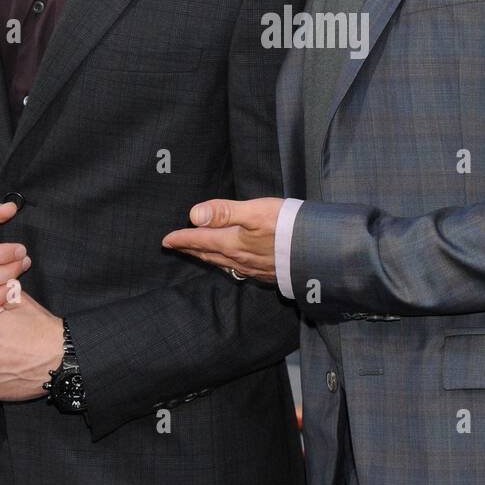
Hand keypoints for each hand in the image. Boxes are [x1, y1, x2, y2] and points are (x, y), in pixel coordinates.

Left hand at [162, 197, 282, 283]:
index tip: (166, 240)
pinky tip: (231, 265)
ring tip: (198, 254)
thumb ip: (224, 212)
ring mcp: (253, 268)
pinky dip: (226, 265)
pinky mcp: (266, 273)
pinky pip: (238, 270)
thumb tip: (194, 214)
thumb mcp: (255, 212)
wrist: (318, 252)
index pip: (200, 239)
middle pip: (208, 254)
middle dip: (190, 249)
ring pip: (222, 264)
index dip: (182, 239)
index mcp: (232, 243)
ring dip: (206, 257)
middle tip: (175, 247)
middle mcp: (239, 259)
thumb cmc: (288, 226)